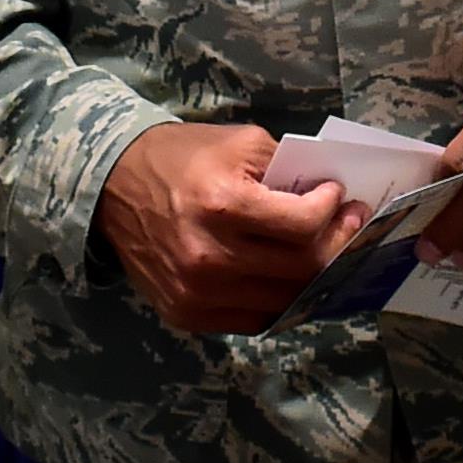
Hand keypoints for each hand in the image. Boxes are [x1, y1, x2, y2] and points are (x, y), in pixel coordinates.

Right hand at [97, 123, 354, 333]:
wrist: (112, 186)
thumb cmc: (181, 157)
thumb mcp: (238, 143)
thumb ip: (287, 169)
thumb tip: (330, 197)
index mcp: (222, 205)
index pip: (302, 225)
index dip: (331, 210)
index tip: (337, 195)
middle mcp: (210, 257)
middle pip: (301, 269)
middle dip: (337, 243)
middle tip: (350, 223)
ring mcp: (197, 293)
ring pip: (283, 300)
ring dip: (314, 276)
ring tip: (324, 251)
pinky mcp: (187, 314)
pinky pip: (253, 319)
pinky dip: (278, 299)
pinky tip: (287, 275)